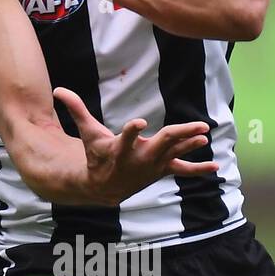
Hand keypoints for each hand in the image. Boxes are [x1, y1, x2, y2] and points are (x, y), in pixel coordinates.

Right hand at [53, 87, 218, 204]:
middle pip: (162, 144)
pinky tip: (215, 167)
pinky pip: (182, 170)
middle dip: (180, 135)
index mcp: (120, 149)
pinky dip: (198, 169)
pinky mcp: (161, 170)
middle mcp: (140, 158)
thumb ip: (77, 110)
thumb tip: (59, 89)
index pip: (126, 138)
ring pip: (175, 153)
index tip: (140, 122)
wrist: (105, 186)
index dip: (132, 131)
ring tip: (204, 136)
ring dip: (190, 146)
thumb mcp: (87, 133)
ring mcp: (153, 166)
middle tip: (198, 127)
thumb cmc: (97, 155)